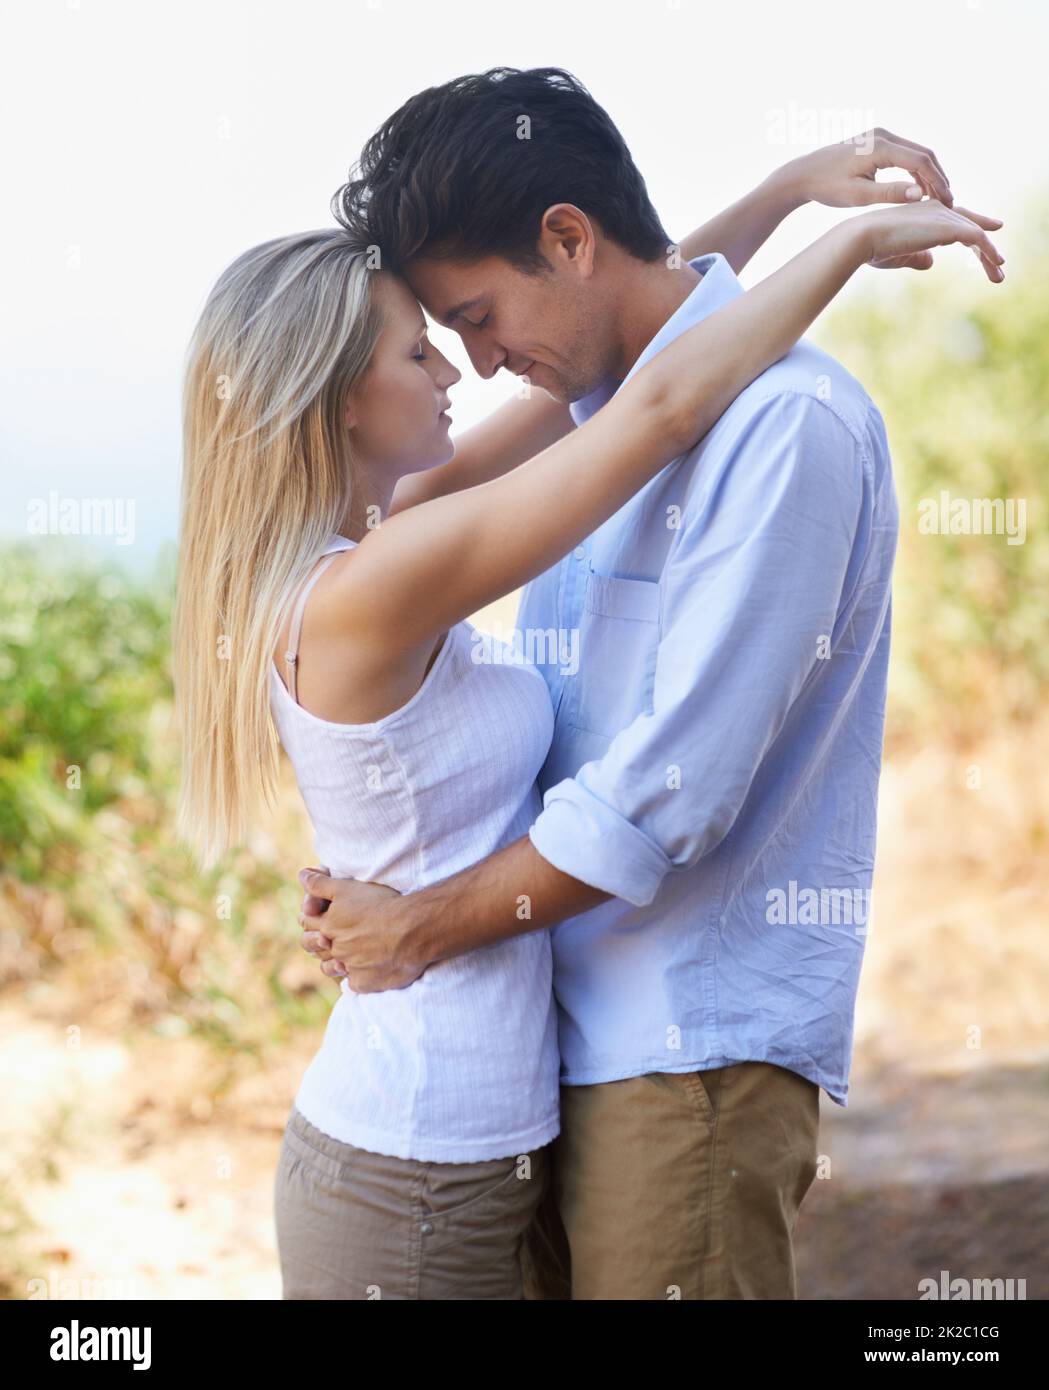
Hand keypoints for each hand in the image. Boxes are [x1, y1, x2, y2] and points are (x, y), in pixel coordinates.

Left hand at [297, 867, 427, 992]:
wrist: (413, 930)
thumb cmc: (382, 905)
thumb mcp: (348, 888)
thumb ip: (321, 884)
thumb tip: (301, 875)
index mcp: (329, 926)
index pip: (306, 922)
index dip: (309, 916)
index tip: (315, 913)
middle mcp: (335, 949)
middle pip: (313, 947)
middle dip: (315, 940)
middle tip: (324, 936)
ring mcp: (349, 968)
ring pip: (330, 968)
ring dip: (332, 961)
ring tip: (342, 955)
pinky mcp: (364, 983)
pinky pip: (352, 983)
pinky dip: (355, 977)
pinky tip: (363, 970)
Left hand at [776, 127, 954, 212]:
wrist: (804, 174)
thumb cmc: (827, 187)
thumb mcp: (858, 196)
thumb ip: (890, 194)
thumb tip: (921, 194)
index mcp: (880, 146)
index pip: (920, 162)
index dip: (937, 182)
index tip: (948, 202)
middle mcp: (883, 135)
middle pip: (923, 154)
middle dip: (938, 177)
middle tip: (949, 202)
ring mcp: (880, 135)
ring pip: (915, 153)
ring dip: (928, 175)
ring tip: (937, 199)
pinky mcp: (876, 141)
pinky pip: (903, 154)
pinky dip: (914, 171)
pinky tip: (919, 190)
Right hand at [856, 200, 1004, 280]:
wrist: (863, 238)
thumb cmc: (873, 248)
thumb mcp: (899, 255)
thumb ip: (917, 257)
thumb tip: (931, 263)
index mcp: (925, 212)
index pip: (956, 218)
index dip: (974, 225)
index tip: (991, 231)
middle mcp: (938, 208)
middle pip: (970, 226)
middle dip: (985, 246)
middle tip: (999, 264)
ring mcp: (944, 215)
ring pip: (976, 234)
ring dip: (989, 256)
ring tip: (998, 276)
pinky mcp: (949, 226)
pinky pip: (977, 238)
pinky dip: (988, 251)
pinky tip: (996, 264)